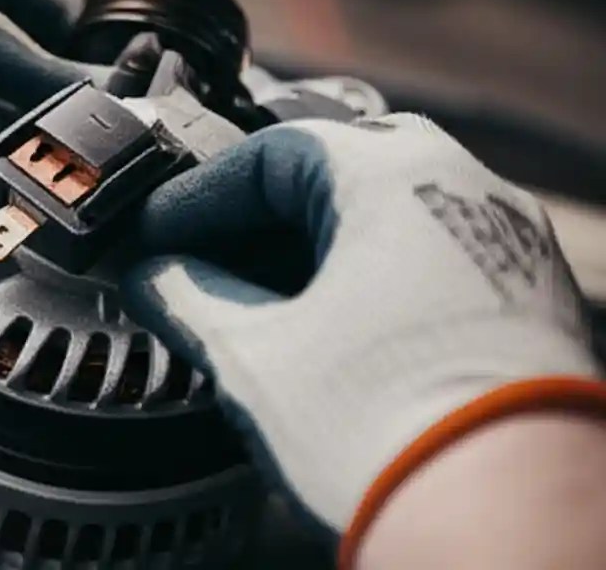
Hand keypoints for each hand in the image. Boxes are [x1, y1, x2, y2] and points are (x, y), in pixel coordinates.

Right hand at [121, 113, 604, 564]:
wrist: (503, 518)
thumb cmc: (390, 426)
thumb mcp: (251, 355)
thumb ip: (184, 297)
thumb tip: (152, 277)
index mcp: (393, 173)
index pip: (266, 156)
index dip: (194, 199)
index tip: (154, 240)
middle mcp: (461, 186)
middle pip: (327, 178)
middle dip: (250, 225)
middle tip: (194, 266)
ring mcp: (500, 244)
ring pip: (380, 220)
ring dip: (303, 257)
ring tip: (248, 311)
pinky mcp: (520, 301)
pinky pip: (422, 262)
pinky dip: (359, 283)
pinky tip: (317, 333)